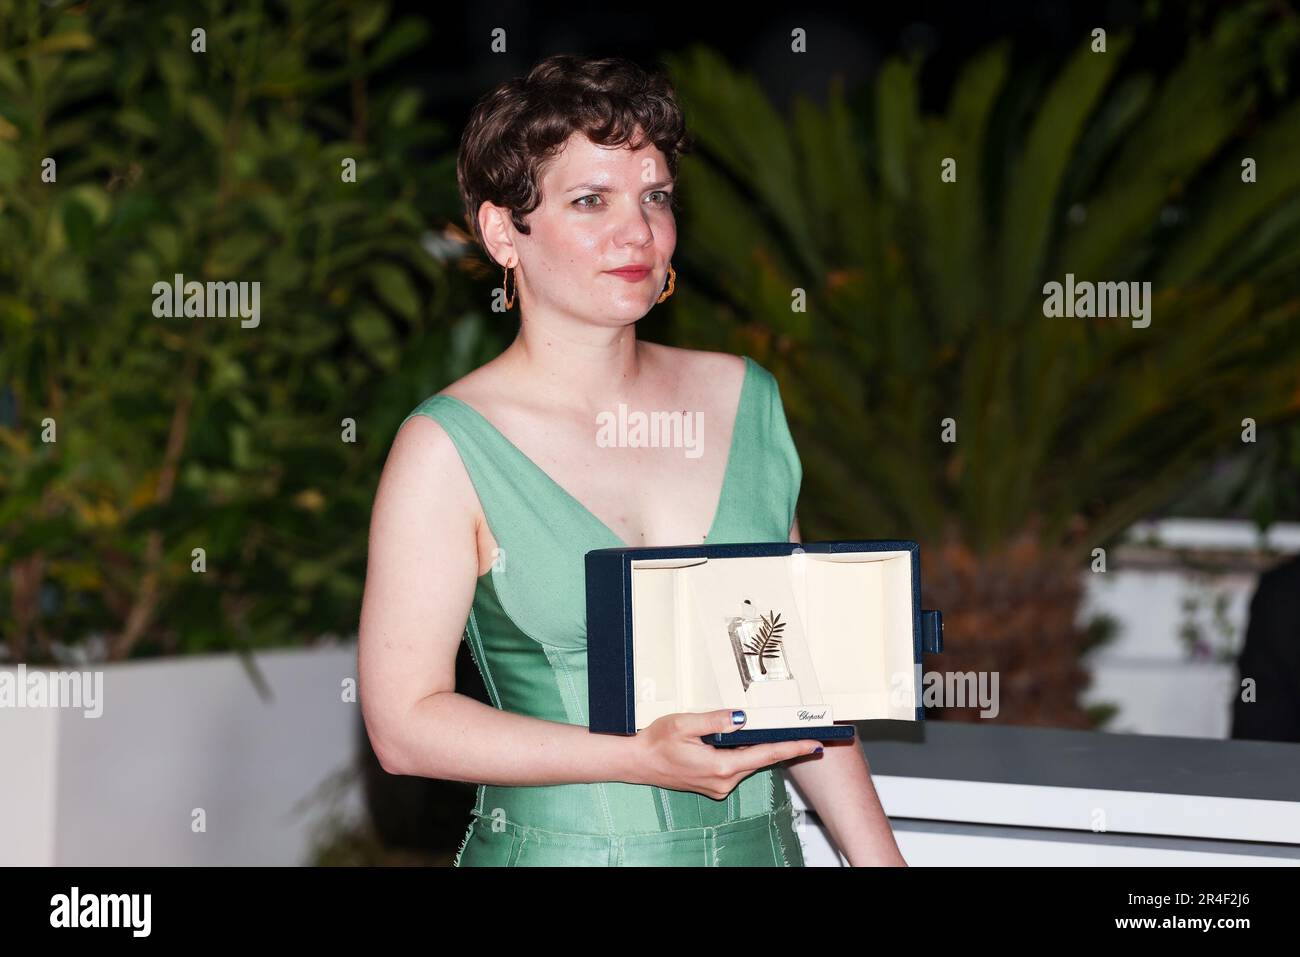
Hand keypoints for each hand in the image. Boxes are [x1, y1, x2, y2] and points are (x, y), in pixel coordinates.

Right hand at [629, 709, 821, 799]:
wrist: (638, 762)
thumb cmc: (657, 742)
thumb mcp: (685, 723)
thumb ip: (715, 720)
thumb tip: (741, 718)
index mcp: (720, 766)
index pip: (765, 755)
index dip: (792, 748)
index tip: (812, 743)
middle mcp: (723, 781)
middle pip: (760, 759)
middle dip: (781, 746)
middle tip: (802, 733)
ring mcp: (719, 786)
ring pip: (749, 763)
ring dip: (758, 749)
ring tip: (770, 732)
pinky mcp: (714, 785)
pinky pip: (737, 767)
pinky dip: (743, 755)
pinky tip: (738, 743)